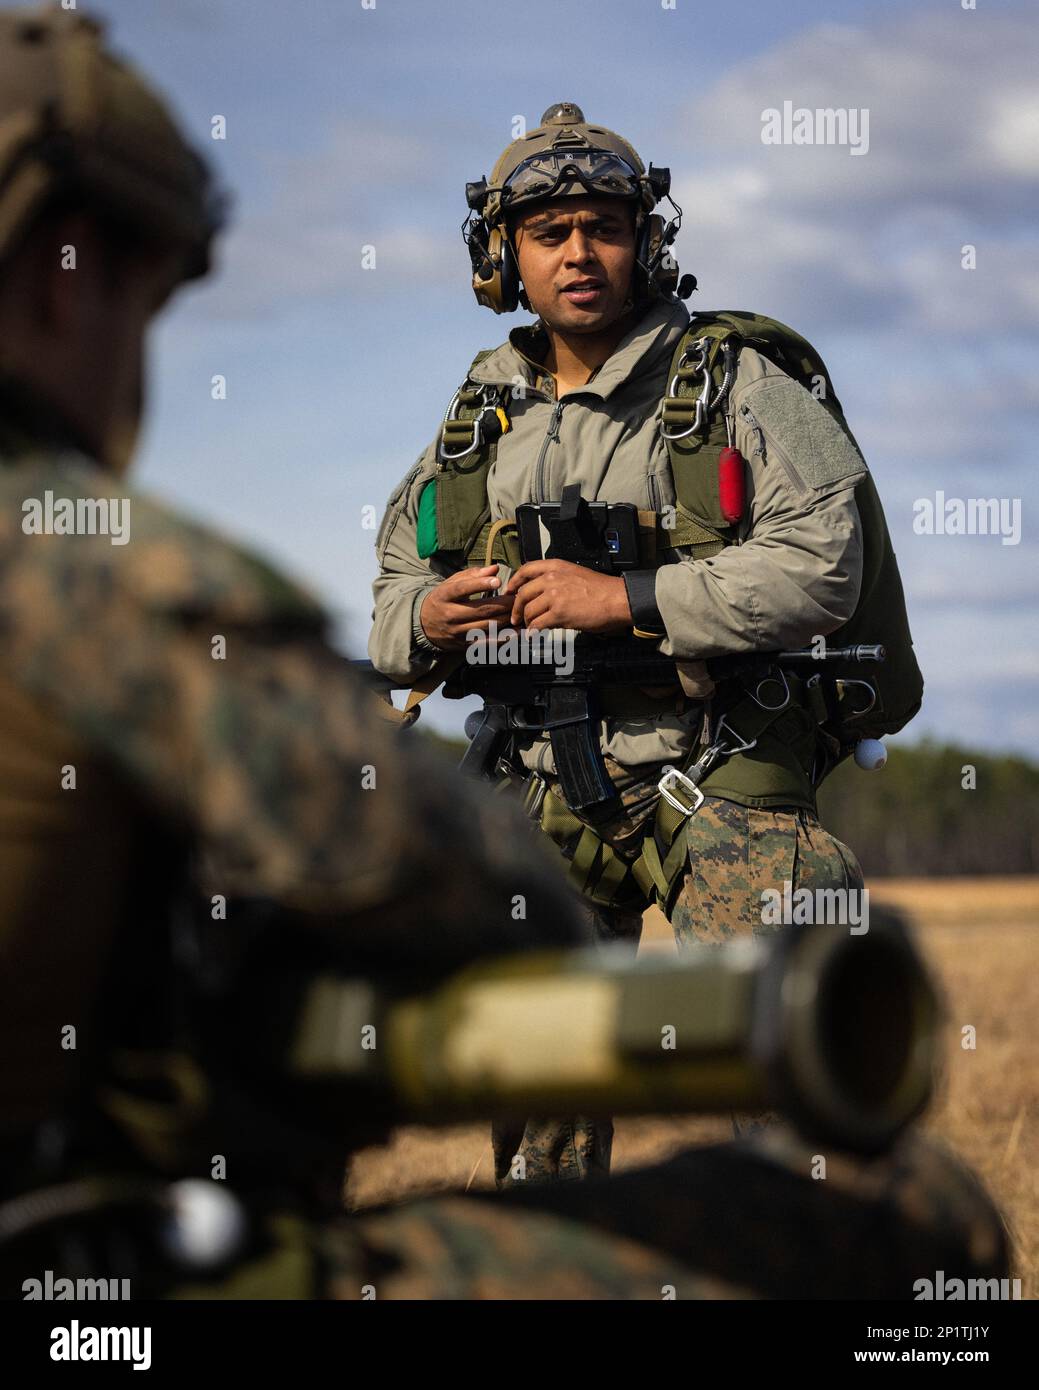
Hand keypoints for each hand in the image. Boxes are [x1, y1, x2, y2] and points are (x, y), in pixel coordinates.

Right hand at [419, 566, 513, 649]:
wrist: (424, 626)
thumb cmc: (443, 599)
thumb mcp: (451, 583)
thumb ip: (473, 575)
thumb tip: (494, 568)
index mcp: (444, 596)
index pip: (461, 589)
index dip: (479, 584)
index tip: (498, 581)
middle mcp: (449, 615)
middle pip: (480, 609)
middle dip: (503, 603)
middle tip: (519, 597)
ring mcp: (457, 632)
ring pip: (487, 626)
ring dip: (507, 619)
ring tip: (520, 611)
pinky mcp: (464, 645)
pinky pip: (487, 643)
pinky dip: (504, 638)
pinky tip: (517, 633)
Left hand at [503, 560, 631, 632]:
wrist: (617, 599)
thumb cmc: (602, 590)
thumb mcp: (576, 575)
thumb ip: (558, 580)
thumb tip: (544, 594)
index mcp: (556, 567)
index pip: (526, 570)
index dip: (514, 582)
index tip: (509, 591)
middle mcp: (552, 578)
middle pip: (522, 593)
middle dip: (517, 608)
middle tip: (516, 617)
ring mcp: (554, 596)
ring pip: (528, 610)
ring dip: (526, 621)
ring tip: (529, 627)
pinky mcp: (558, 613)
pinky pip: (537, 624)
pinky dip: (533, 632)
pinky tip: (534, 635)